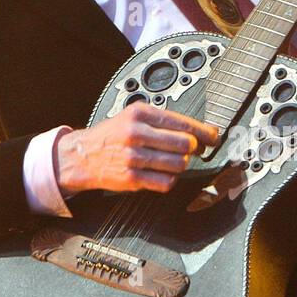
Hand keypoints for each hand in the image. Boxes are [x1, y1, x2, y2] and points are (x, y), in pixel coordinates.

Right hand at [54, 103, 218, 196]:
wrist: (83, 154)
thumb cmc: (112, 135)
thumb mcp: (133, 116)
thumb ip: (162, 121)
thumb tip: (198, 131)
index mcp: (140, 114)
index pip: (182, 123)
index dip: (203, 132)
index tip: (212, 137)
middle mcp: (136, 133)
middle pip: (185, 144)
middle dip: (194, 149)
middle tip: (193, 150)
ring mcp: (134, 157)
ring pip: (179, 164)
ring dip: (181, 164)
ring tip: (173, 161)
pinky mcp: (132, 178)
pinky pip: (167, 182)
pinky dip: (170, 179)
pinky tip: (162, 173)